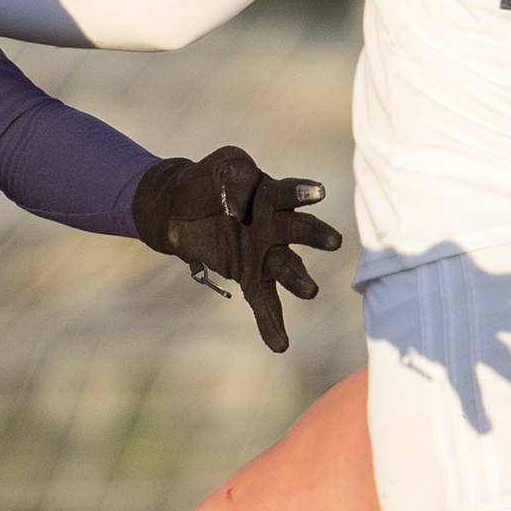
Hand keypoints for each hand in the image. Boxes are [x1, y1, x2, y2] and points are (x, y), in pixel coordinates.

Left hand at [132, 146, 341, 353]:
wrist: (178, 209)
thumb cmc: (208, 182)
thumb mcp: (221, 166)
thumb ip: (236, 175)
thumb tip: (241, 205)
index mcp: (272, 195)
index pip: (289, 193)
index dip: (302, 191)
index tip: (318, 192)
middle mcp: (276, 226)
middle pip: (300, 230)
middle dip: (315, 235)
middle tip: (333, 241)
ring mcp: (265, 254)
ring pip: (286, 268)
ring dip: (298, 279)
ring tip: (310, 291)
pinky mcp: (249, 276)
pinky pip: (263, 301)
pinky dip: (271, 323)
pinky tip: (280, 344)